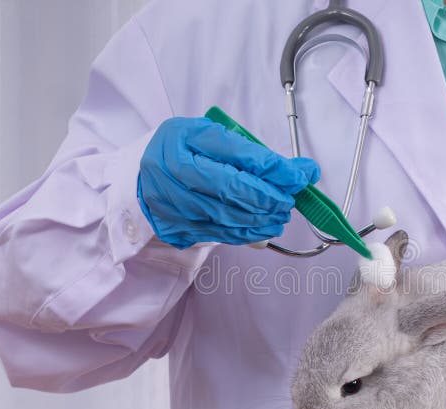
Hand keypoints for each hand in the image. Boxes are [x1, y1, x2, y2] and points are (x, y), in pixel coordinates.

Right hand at [137, 117, 319, 248]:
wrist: (144, 174)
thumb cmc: (184, 150)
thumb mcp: (214, 137)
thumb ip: (254, 153)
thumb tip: (301, 171)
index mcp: (181, 140)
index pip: (235, 154)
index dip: (272, 167)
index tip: (299, 175)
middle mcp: (170, 172)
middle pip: (230, 189)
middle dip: (268, 197)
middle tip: (289, 199)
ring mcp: (170, 203)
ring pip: (226, 217)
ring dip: (262, 219)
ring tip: (281, 214)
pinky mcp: (175, 227)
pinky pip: (219, 234)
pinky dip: (247, 234)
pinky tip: (264, 228)